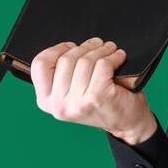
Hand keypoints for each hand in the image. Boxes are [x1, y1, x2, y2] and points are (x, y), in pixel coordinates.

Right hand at [31, 38, 157, 145]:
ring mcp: (77, 102)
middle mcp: (58, 105)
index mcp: (46, 101)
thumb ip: (62, 74)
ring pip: (85, 60)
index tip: (71, 46)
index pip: (40, 65)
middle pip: (66, 59)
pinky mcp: (97, 97)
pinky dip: (113, 57)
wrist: (127, 123)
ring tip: (110, 50)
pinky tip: (119, 58)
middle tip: (98, 44)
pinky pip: (103, 64)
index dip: (57, 50)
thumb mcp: (72, 92)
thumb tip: (67, 47)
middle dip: (85, 47)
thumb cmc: (101, 103)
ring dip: (102, 50)